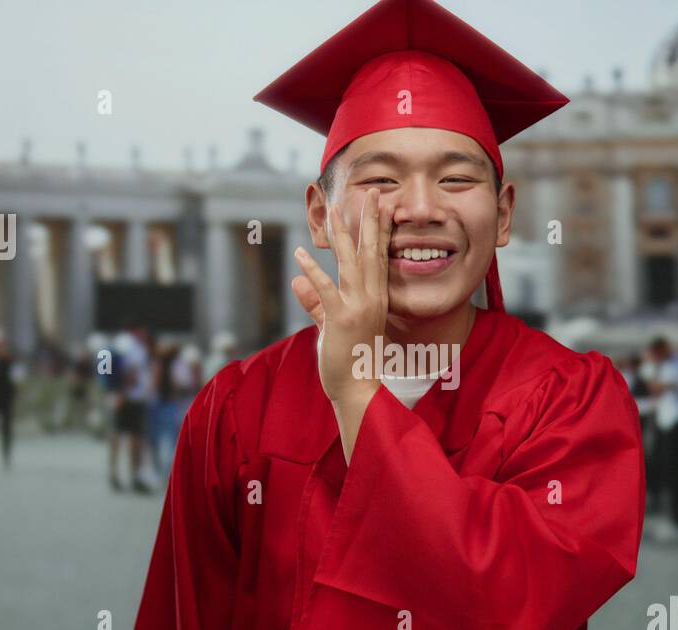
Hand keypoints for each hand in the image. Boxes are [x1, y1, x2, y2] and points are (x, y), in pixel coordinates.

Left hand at [291, 188, 391, 404]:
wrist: (358, 389)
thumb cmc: (348, 361)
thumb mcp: (331, 326)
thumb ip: (315, 302)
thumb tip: (296, 281)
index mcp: (375, 298)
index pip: (379, 257)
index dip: (379, 230)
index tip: (381, 205)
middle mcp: (372, 299)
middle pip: (371, 252)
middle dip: (369, 221)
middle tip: (371, 193)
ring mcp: (359, 308)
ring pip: (351, 264)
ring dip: (343, 235)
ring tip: (334, 210)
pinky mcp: (342, 319)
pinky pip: (325, 290)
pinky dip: (312, 272)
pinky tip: (300, 254)